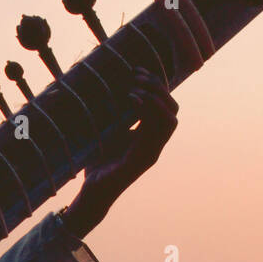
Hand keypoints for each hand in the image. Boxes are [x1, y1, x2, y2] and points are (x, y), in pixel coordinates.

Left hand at [61, 67, 178, 236]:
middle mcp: (154, 142)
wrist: (91, 192)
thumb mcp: (104, 132)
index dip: (154, 84)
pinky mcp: (145, 160)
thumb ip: (109, 114)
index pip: (162, 103)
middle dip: (158, 86)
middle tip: (137, 75)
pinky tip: (132, 100)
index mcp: (147, 134)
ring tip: (136, 86)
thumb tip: (99, 86)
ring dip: (156, 97)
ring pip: (170, 119)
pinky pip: (158, 133)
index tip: (136, 69)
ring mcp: (152, 151)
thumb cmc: (95, 163)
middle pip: (172, 107)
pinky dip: (149, 112)